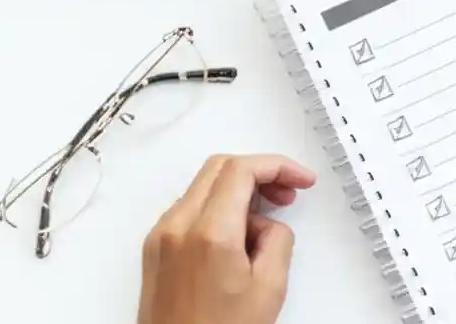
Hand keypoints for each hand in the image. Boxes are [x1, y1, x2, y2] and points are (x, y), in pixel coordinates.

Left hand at [138, 154, 316, 323]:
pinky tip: (239, 235)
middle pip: (220, 168)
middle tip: (287, 192)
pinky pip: (189, 210)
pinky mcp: (155, 249)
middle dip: (259, 172)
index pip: (242, 170)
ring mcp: (161, 236)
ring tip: (266, 223)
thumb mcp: (269, 289)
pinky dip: (218, 209)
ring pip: (203, 186)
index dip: (278, 165)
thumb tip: (270, 225)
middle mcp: (177, 226)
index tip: (300, 179)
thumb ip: (277, 241)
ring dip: (238, 191)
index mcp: (208, 233)